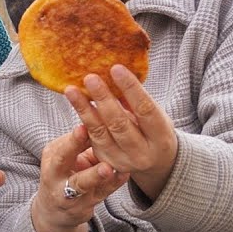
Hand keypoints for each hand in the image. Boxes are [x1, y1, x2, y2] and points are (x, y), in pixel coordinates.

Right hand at [30, 125, 128, 231]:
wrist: (56, 210)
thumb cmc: (66, 173)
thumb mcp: (68, 156)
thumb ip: (85, 142)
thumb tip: (105, 119)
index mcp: (52, 157)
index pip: (62, 143)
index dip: (73, 134)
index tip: (84, 123)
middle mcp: (55, 174)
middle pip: (62, 159)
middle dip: (73, 145)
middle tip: (85, 132)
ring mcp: (69, 193)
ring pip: (81, 183)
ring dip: (95, 174)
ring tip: (107, 167)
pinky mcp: (84, 205)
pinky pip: (102, 192)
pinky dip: (114, 183)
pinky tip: (124, 174)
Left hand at [63, 64, 176, 200]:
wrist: (155, 163)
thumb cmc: (154, 130)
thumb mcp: (155, 116)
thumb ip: (137, 101)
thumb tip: (116, 73)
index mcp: (160, 137)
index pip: (145, 109)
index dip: (130, 88)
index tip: (116, 68)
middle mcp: (142, 153)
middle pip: (119, 123)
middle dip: (103, 98)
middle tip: (90, 78)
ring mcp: (122, 160)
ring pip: (100, 133)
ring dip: (84, 109)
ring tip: (71, 90)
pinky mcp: (106, 161)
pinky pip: (91, 138)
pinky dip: (82, 119)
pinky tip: (74, 103)